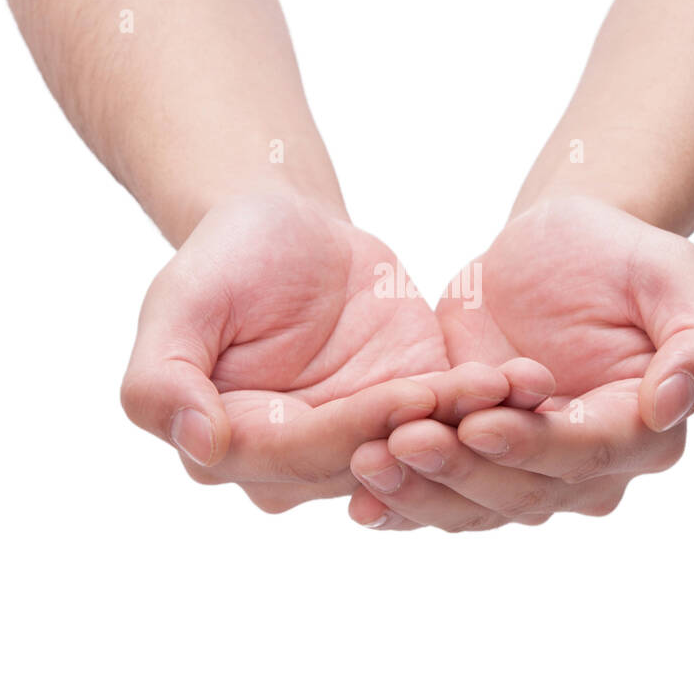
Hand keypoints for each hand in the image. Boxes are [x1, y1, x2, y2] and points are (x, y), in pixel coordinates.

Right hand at [120, 192, 546, 513]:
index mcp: (234, 449)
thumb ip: (163, 380)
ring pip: (420, 449)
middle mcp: (297, 465)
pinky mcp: (407, 413)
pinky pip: (452, 417)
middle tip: (488, 401)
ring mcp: (358, 441)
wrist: (286, 227)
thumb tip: (199, 446)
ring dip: (474, 424)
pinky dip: (491, 401)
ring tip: (520, 389)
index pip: (301, 455)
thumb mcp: (178, 304)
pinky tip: (529, 380)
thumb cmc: (223, 259)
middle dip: (432, 433)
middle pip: (371, 460)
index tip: (409, 396)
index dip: (357, 428)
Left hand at [347, 195, 693, 530]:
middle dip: (461, 472)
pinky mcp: (476, 460)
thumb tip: (671, 406)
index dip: (533, 445)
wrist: (558, 248)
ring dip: (421, 491)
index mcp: (643, 431)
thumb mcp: (675, 276)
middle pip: (524, 492)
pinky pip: (439, 494)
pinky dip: (401, 501)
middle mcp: (590, 469)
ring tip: (367, 459)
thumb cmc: (621, 253)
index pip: (587, 454)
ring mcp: (530, 471)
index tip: (478, 424)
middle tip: (399, 441)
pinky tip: (360, 498)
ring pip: (476, 505)